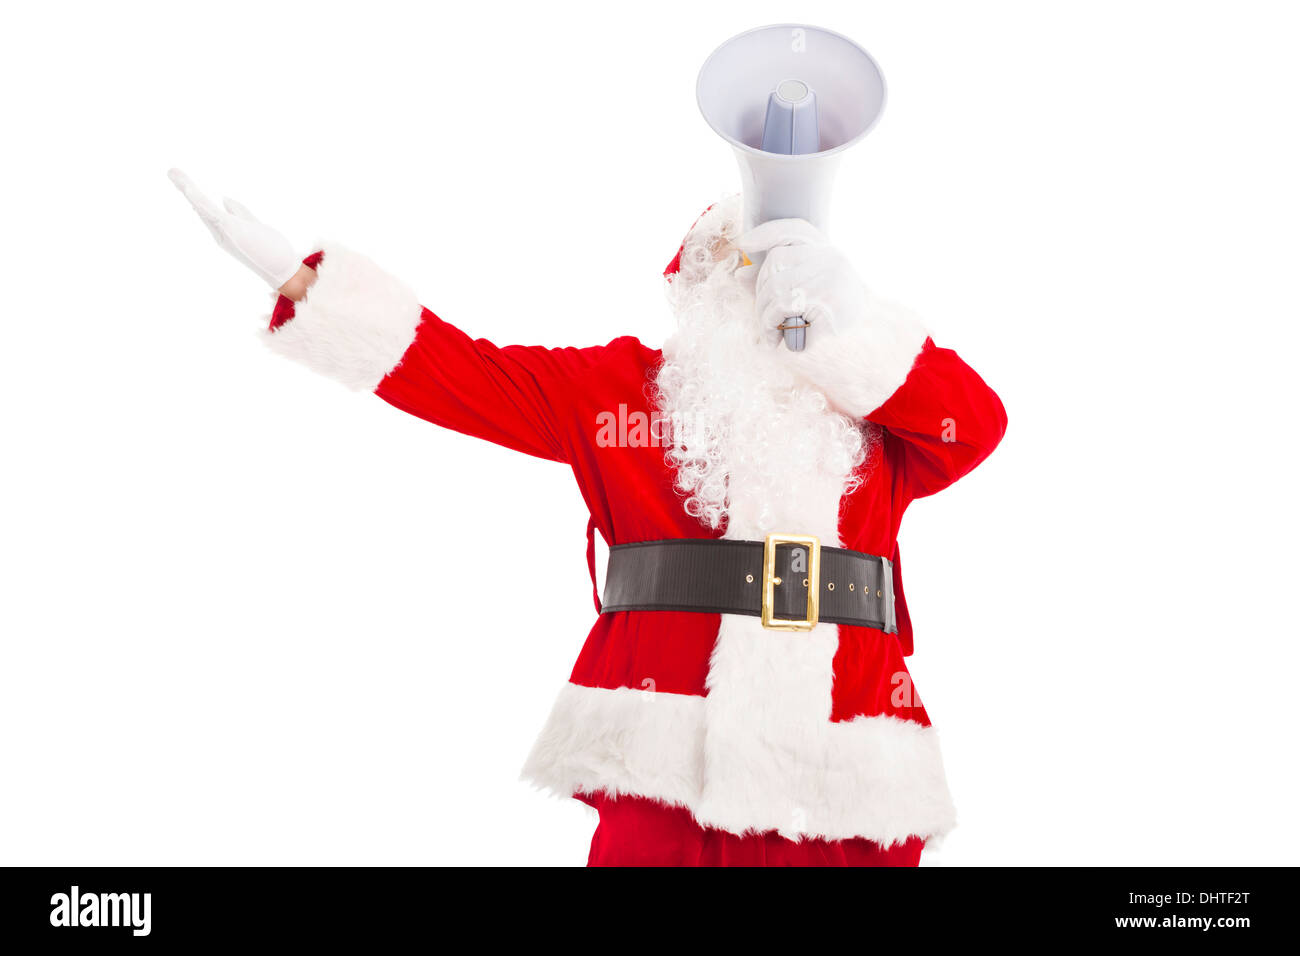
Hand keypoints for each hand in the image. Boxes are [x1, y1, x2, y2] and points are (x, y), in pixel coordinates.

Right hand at [168, 169, 301, 289]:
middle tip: (171, 171)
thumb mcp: (253, 226)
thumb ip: (239, 212)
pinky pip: (213, 213)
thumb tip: (224, 198)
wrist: (283, 272)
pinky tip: (189, 189)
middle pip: (199, 206)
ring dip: (188, 189)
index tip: (181, 179)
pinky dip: (200, 201)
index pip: (206, 209)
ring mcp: (225, 233)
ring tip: (173, 172)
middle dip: (185, 187)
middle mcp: (220, 232)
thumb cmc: (272, 252)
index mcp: (225, 230)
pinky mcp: (232, 231)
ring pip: (202, 208)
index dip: (194, 193)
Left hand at [736, 219, 867, 339]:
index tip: (744, 244)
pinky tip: (775, 340)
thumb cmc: (833, 330)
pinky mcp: (825, 298)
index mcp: (830, 255)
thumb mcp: (804, 301)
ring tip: (770, 333)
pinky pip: (781, 305)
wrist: (869, 354)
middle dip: (760, 292)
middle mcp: (832, 259)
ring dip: (764, 314)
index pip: (796, 230)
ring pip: (774, 285)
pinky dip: (770, 324)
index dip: (768, 233)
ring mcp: (830, 276)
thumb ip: (775, 284)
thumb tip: (740, 273)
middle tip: (766, 319)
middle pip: (775, 260)